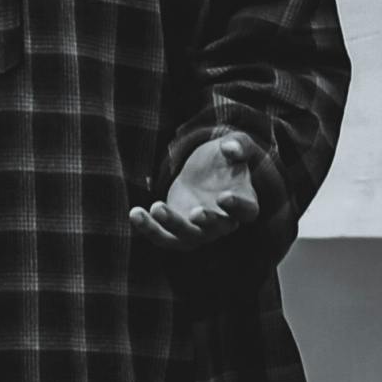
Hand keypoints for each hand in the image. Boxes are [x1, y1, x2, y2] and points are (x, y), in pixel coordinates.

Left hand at [129, 132, 261, 253]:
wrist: (204, 172)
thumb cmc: (225, 159)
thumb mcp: (235, 144)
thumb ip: (239, 144)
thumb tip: (231, 148)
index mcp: (244, 202)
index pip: (246, 210)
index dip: (237, 206)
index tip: (224, 196)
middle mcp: (224, 223)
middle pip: (216, 229)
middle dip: (206, 222)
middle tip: (195, 212)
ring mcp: (200, 231)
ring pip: (187, 237)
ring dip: (171, 225)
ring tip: (156, 207)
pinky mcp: (177, 231)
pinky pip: (164, 237)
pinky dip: (149, 229)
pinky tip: (135, 213)